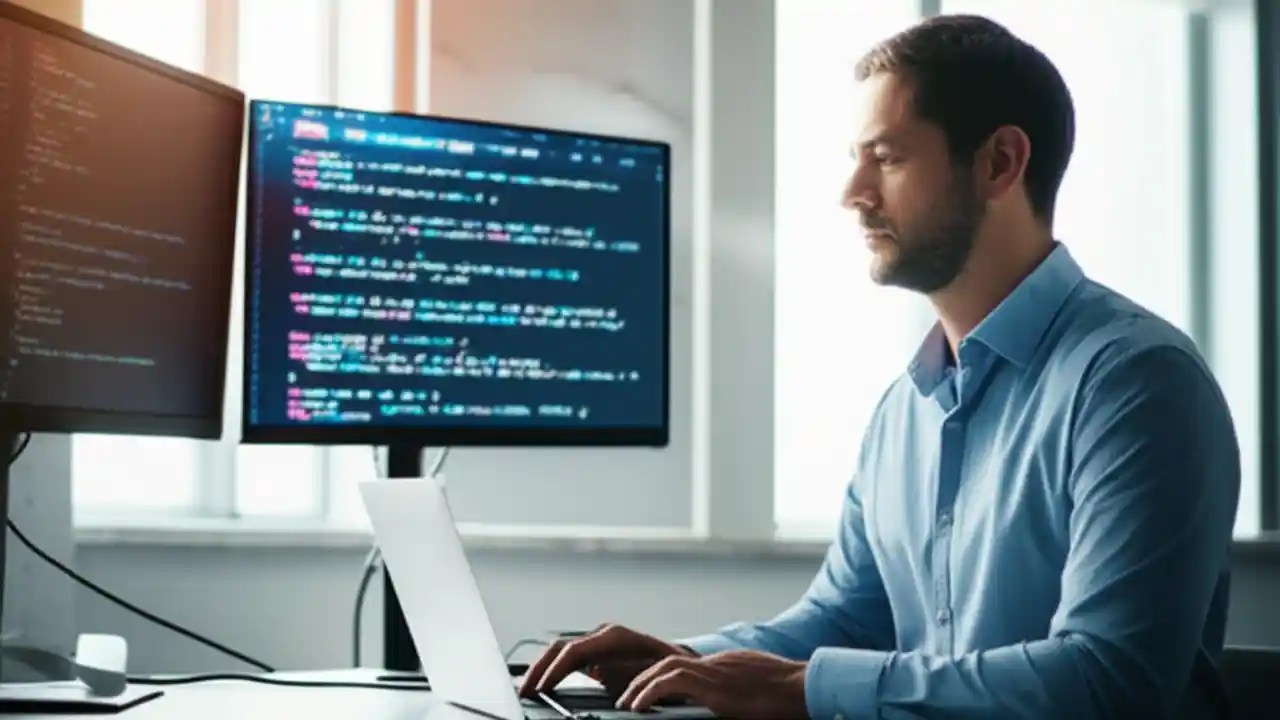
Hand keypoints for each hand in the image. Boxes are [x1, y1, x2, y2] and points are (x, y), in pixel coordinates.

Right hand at [517, 624, 693, 697]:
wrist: (684, 664)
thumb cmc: (671, 670)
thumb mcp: (649, 677)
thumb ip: (621, 678)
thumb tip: (597, 679)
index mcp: (614, 637)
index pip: (573, 652)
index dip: (553, 671)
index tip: (540, 688)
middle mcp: (604, 635)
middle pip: (560, 648)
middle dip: (539, 669)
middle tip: (523, 690)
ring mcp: (600, 641)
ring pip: (562, 651)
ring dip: (543, 669)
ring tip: (527, 689)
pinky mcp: (598, 652)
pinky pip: (570, 658)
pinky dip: (553, 670)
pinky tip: (543, 684)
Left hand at [617, 650, 808, 718]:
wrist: (805, 687)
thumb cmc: (790, 696)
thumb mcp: (758, 695)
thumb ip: (738, 698)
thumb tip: (736, 708)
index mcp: (727, 666)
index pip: (687, 666)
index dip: (663, 678)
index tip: (648, 693)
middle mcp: (717, 662)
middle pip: (670, 661)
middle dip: (644, 678)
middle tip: (628, 697)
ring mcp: (715, 668)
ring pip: (665, 666)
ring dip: (641, 685)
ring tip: (627, 704)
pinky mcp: (713, 682)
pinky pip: (671, 680)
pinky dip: (650, 691)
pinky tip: (639, 707)